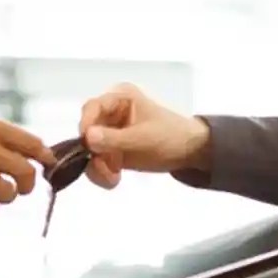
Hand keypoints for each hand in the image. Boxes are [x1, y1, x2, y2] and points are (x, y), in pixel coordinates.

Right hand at [78, 82, 210, 187]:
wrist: (191, 153)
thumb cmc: (171, 136)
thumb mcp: (144, 138)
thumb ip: (115, 138)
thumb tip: (87, 136)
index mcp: (120, 98)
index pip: (93, 107)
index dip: (86, 124)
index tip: (86, 144)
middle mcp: (111, 113)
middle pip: (87, 131)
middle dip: (93, 152)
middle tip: (104, 167)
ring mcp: (110, 133)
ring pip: (89, 150)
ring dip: (97, 167)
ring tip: (112, 178)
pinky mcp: (112, 151)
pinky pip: (97, 162)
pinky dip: (102, 172)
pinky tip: (114, 179)